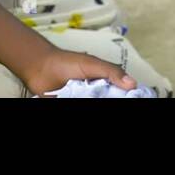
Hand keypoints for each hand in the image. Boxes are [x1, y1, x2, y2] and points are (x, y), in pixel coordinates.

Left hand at [20, 48, 136, 96]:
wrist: (40, 69)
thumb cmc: (66, 63)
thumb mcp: (92, 64)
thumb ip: (111, 72)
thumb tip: (132, 83)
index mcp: (105, 83)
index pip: (122, 94)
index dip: (129, 96)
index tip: (134, 98)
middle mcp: (97, 94)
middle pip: (110, 99)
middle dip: (112, 98)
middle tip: (100, 96)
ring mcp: (85, 100)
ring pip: (98, 104)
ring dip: (97, 100)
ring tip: (88, 96)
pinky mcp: (72, 105)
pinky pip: (79, 111)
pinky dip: (83, 104)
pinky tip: (80, 99)